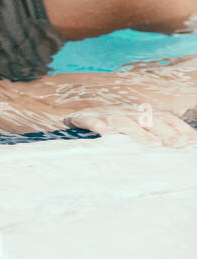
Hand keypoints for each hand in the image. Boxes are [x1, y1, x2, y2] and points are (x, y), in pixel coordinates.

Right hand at [66, 106, 195, 147]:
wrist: (73, 117)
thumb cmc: (104, 126)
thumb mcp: (128, 128)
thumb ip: (147, 134)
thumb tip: (174, 146)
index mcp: (137, 114)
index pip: (163, 117)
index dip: (178, 127)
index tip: (192, 140)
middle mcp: (125, 112)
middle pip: (148, 120)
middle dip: (166, 132)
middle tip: (180, 144)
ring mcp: (106, 115)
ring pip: (126, 122)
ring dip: (141, 133)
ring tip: (155, 144)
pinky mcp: (86, 119)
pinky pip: (96, 123)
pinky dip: (102, 127)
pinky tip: (106, 132)